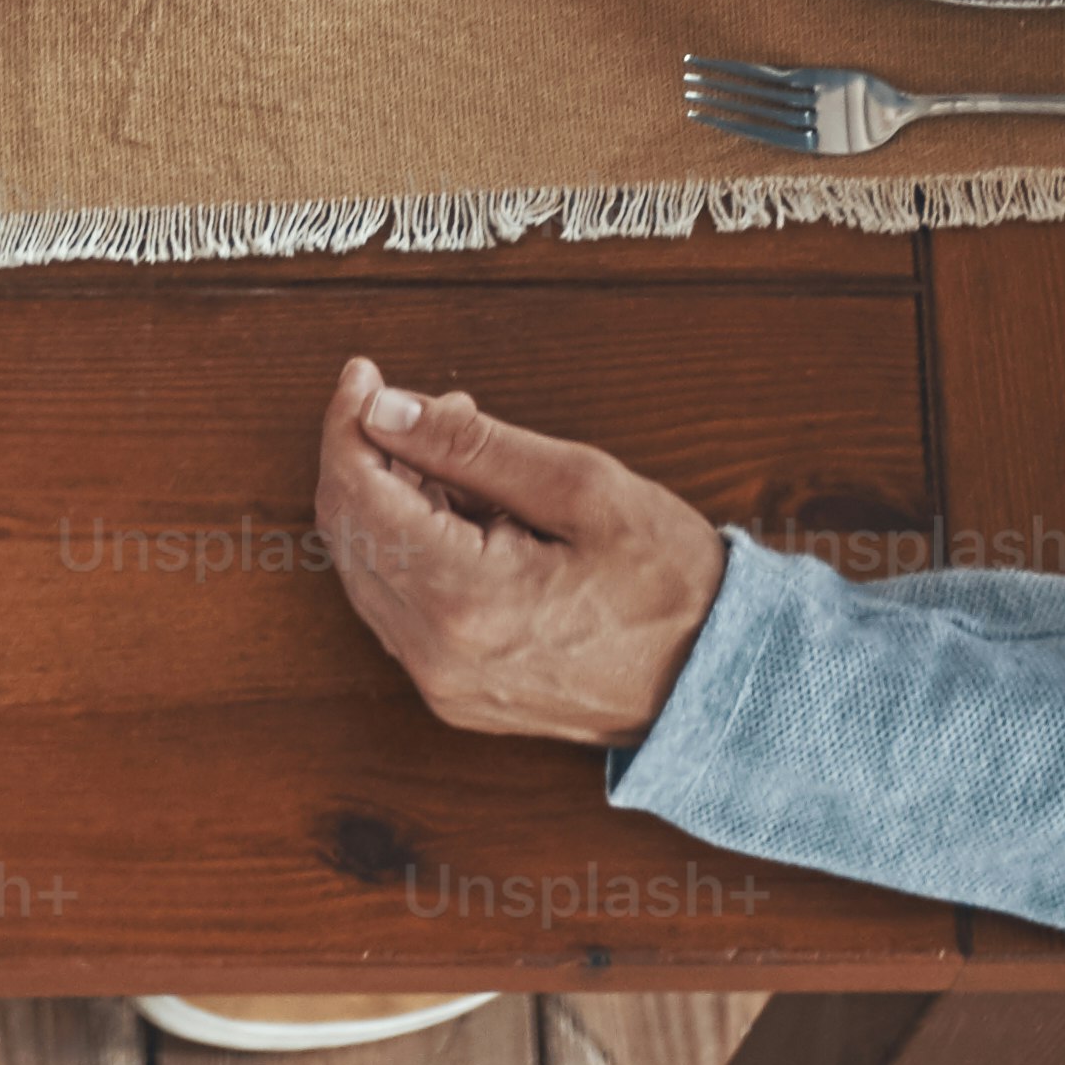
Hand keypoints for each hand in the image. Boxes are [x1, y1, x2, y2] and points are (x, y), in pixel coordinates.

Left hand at [311, 355, 730, 750]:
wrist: (716, 681)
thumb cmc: (668, 582)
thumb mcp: (580, 487)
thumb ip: (471, 447)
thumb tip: (384, 409)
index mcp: (465, 601)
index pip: (356, 495)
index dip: (348, 422)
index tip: (364, 374)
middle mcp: (437, 654)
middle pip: (348, 533)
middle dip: (366, 454)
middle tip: (410, 403)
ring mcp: (442, 682)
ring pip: (367, 568)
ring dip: (387, 498)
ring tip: (453, 449)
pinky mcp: (454, 690)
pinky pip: (398, 604)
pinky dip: (409, 544)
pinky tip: (459, 506)